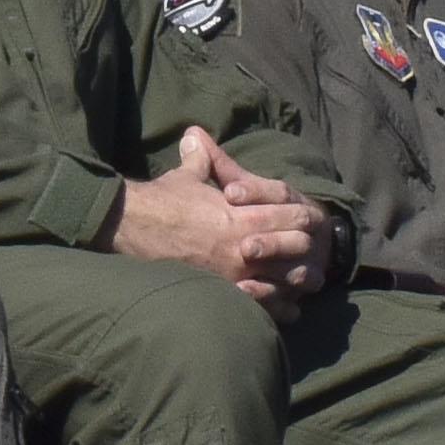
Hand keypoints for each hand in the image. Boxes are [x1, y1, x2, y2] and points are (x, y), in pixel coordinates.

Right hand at [109, 126, 329, 311]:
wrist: (132, 227)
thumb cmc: (162, 202)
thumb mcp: (187, 176)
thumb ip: (203, 158)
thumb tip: (196, 135)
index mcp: (244, 214)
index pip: (292, 215)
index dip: (304, 217)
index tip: (310, 221)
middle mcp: (245, 245)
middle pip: (296, 249)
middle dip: (305, 250)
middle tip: (312, 253)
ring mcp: (235, 274)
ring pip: (285, 282)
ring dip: (296, 281)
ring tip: (304, 283)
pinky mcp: (222, 295)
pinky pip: (262, 307)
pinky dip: (277, 309)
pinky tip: (286, 310)